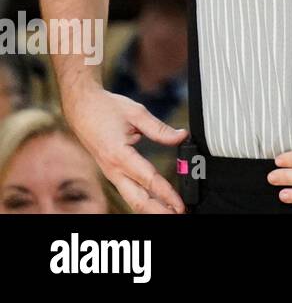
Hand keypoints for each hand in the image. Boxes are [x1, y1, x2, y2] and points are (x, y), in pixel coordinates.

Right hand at [63, 87, 187, 213]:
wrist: (80, 107)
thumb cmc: (105, 108)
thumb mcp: (137, 113)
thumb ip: (160, 129)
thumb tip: (182, 136)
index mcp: (119, 155)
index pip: (149, 180)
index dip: (167, 194)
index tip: (180, 204)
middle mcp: (113, 168)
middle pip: (137, 199)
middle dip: (158, 210)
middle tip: (179, 215)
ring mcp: (110, 172)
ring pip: (131, 198)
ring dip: (151, 208)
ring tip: (170, 213)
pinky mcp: (110, 171)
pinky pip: (127, 190)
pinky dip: (142, 199)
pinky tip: (155, 203)